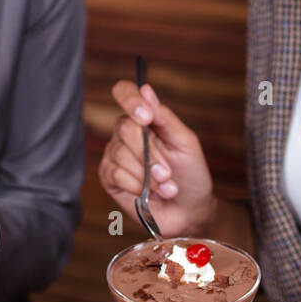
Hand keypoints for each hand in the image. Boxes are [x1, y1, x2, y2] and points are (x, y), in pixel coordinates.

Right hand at [98, 80, 213, 237]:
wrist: (190, 211)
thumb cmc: (191, 175)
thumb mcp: (185, 143)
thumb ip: (164, 117)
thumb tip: (146, 90)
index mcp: (145, 119)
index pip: (125, 93)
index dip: (130, 99)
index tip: (146, 117)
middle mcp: (126, 133)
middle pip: (125, 128)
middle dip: (150, 155)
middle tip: (167, 173)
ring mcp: (115, 154)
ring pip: (121, 154)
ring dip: (147, 175)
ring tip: (164, 187)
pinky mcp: (109, 177)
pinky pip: (115, 174)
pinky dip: (136, 185)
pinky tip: (148, 194)